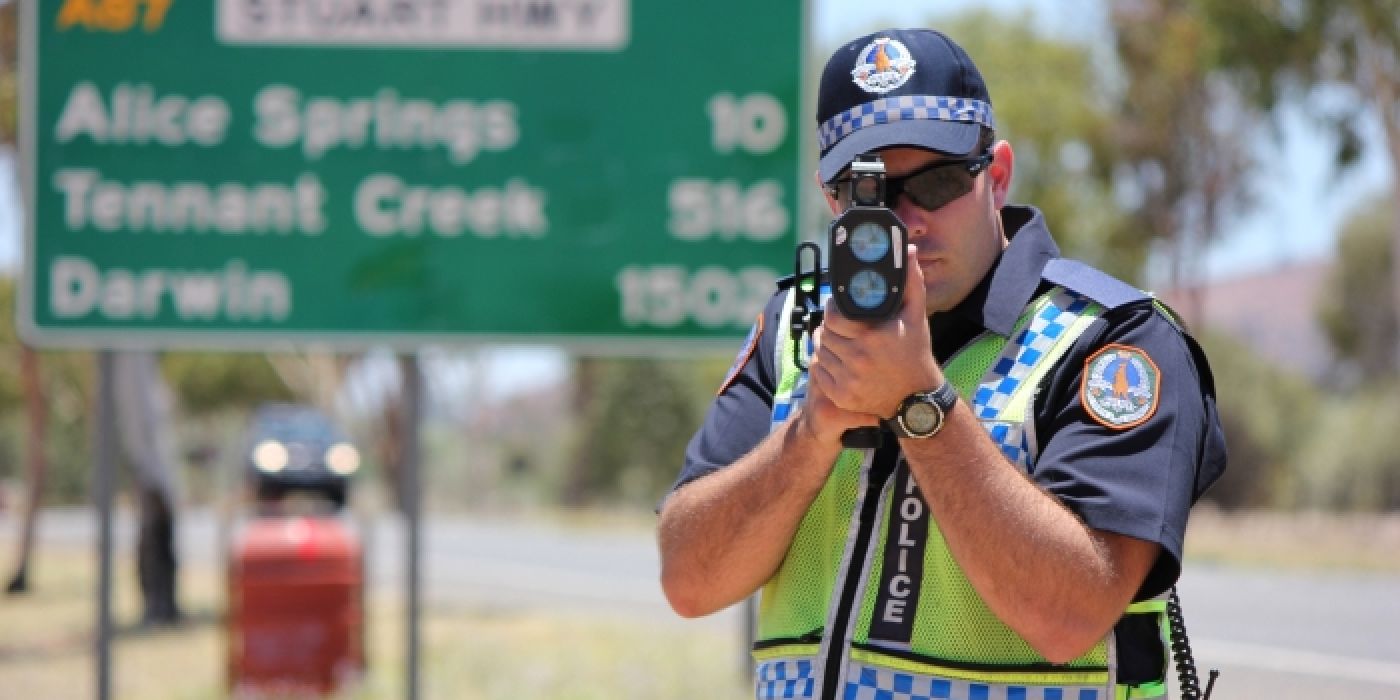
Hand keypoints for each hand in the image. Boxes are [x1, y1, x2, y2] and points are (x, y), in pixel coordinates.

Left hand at [809, 244, 942, 417]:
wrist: (917, 399)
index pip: (833, 317)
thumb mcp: (916, 316)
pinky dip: (825, 365)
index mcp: (872, 338)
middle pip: (824, 334)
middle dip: (831, 327)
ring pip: (820, 353)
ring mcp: (848, 381)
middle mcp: (858, 360)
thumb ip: (910, 281)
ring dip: (827, 345)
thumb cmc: (915, 352)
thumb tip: (909, 250)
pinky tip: (840, 361)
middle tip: (842, 325)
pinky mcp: (841, 396)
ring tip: (842, 341)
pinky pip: (820, 373)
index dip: (832, 310)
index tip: (839, 307)